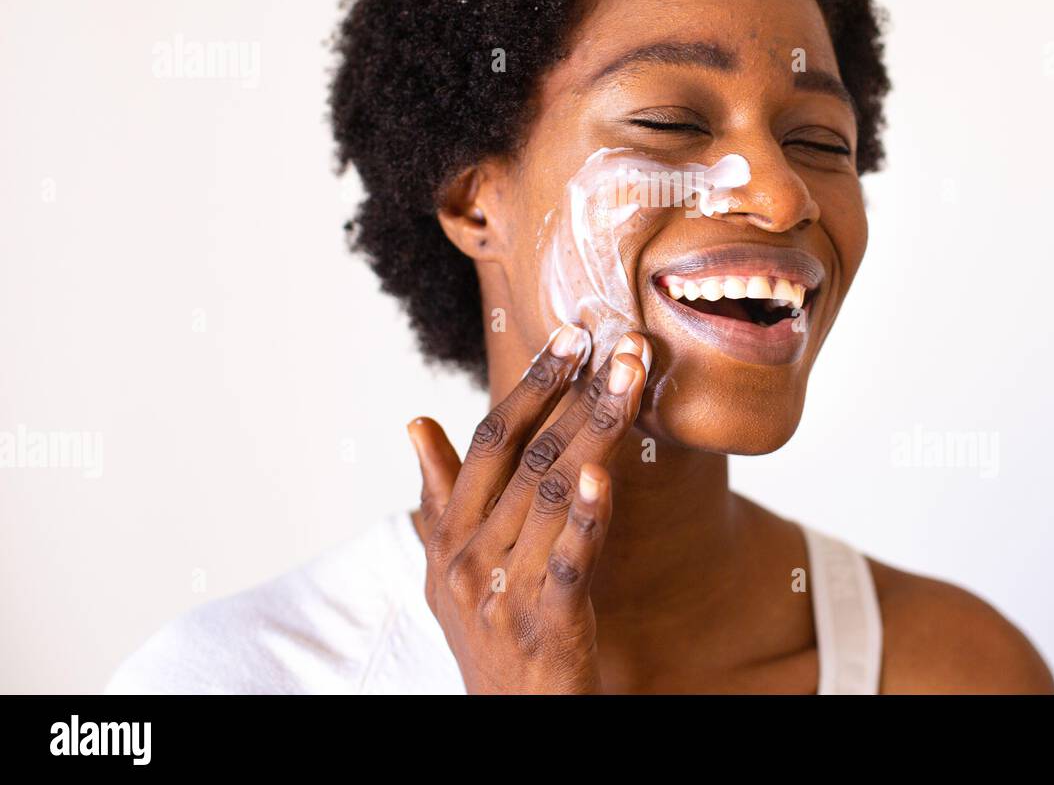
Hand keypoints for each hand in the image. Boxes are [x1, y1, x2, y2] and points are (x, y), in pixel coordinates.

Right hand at [406, 325, 650, 693]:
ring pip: (552, 492)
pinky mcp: (546, 626)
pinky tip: (604, 478)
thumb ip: (439, 492)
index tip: (572, 337)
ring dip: (597, 430)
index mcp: (449, 532)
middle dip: (579, 392)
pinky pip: (568, 562)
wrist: (510, 720)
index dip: (533, 384)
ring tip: (632, 381)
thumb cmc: (488, 632)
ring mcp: (505, 590)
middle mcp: (470, 555)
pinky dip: (586, 517)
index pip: (490, 440)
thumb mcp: (451, 564)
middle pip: (528, 455)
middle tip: (622, 343)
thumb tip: (416, 422)